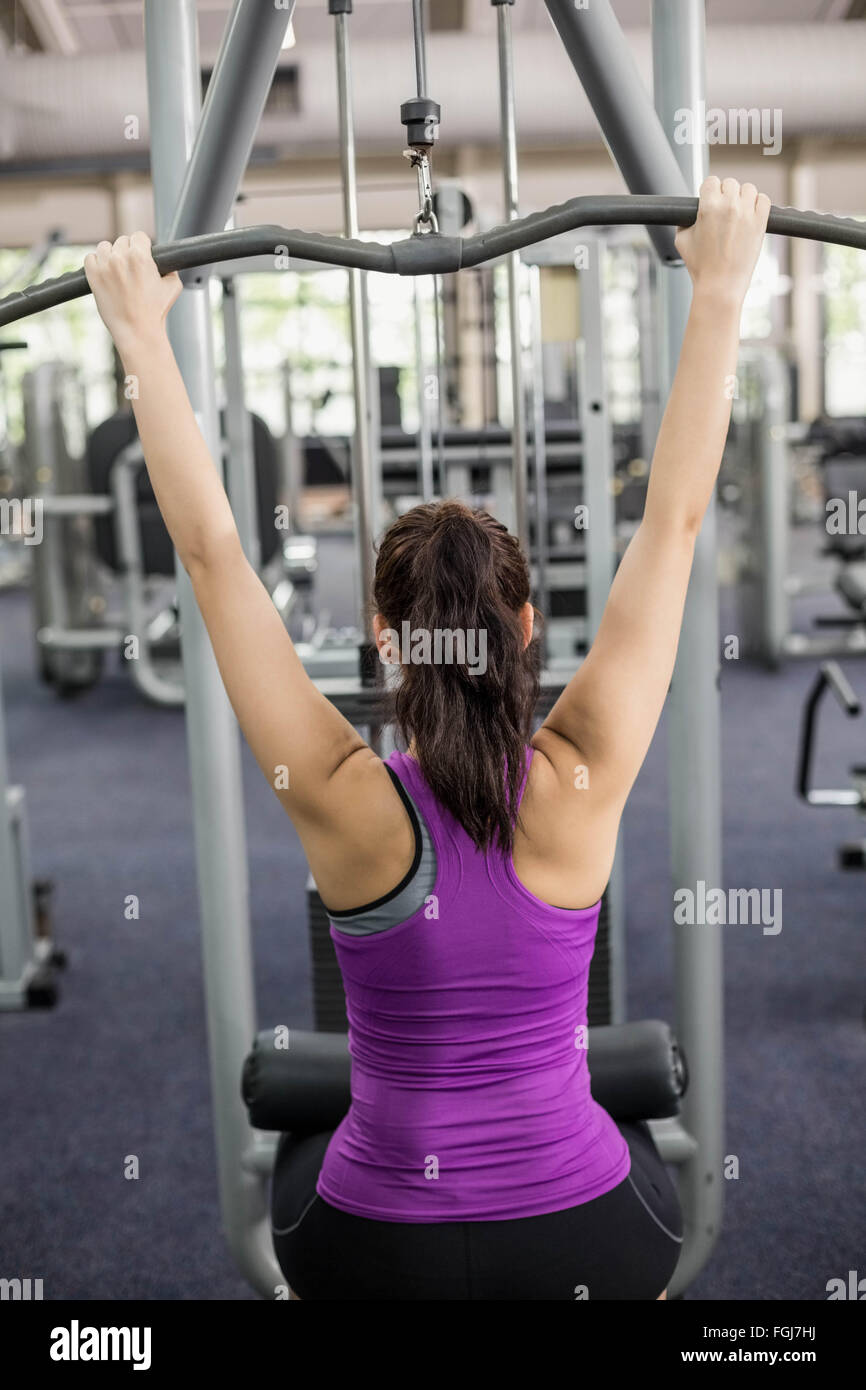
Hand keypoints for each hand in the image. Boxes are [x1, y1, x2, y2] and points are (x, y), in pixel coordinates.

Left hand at [84, 233, 181, 355]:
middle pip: (122, 241)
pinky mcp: (93, 276)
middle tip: (131, 269)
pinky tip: (104, 273)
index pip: (139, 236)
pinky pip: (90, 258)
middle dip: (127, 252)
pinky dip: (96, 263)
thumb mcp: (173, 286)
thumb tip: (165, 264)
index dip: (142, 246)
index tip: (142, 256)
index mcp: (140, 257)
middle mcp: (120, 258)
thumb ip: (170, 269)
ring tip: (116, 269)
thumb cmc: (155, 312)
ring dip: (110, 255)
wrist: (137, 331)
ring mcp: (104, 266)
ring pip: (104, 246)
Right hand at [674, 177, 770, 302]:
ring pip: (748, 188)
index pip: (711, 181)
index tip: (710, 201)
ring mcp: (747, 213)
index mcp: (709, 207)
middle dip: (725, 195)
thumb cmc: (701, 267)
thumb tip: (691, 213)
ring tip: (737, 213)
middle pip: (730, 183)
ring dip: (742, 197)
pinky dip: (758, 203)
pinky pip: (764, 200)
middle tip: (722, 212)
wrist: (720, 285)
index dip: (709, 191)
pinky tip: (750, 214)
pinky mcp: (760, 223)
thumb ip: (685, 220)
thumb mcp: (681, 240)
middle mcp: (730, 206)